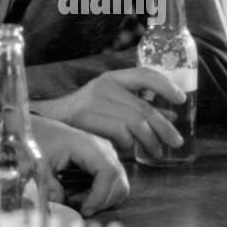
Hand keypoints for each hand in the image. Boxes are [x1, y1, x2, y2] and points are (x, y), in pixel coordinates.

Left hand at [31, 115, 129, 215]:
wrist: (40, 129)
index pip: (109, 173)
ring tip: (75, 198)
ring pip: (118, 186)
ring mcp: (107, 155)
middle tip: (77, 206)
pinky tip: (78, 194)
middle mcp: (104, 149)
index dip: (101, 196)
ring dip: (100, 200)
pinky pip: (112, 184)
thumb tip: (58, 204)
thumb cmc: (40, 142)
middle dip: (101, 202)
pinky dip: (98, 196)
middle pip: (120, 183)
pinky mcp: (104, 162)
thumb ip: (48, 185)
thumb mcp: (39, 164)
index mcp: (89, 146)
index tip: (84, 210)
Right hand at [33, 68, 185, 158]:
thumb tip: (171, 118)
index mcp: (111, 79)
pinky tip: (128, 151)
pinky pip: (118, 133)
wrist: (45, 122)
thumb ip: (138, 109)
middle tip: (175, 142)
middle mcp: (103, 86)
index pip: (144, 75)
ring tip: (157, 151)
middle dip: (164, 127)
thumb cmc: (83, 118)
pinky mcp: (85, 118)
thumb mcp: (111, 106)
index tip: (182, 99)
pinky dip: (127, 144)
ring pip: (134, 122)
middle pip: (143, 107)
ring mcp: (93, 101)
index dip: (166, 85)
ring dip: (149, 140)